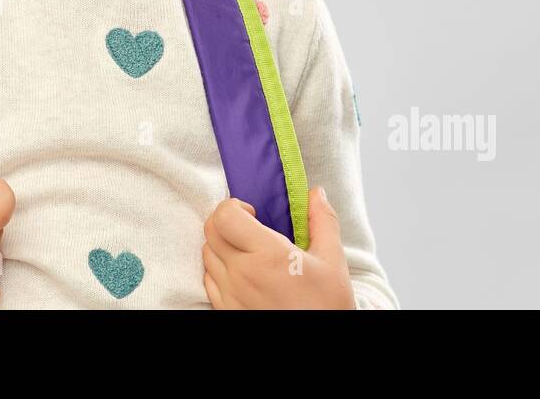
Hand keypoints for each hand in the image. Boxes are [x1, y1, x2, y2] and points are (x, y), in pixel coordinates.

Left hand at [202, 186, 354, 308]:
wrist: (319, 347)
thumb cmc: (326, 305)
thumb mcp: (333, 261)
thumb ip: (323, 221)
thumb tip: (317, 193)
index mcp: (267, 255)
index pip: (224, 216)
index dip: (233, 206)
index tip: (253, 212)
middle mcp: (242, 274)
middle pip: (210, 231)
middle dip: (227, 221)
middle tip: (249, 227)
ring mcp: (230, 295)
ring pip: (206, 254)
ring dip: (221, 244)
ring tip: (248, 250)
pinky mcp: (226, 310)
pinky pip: (209, 280)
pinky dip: (219, 269)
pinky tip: (242, 272)